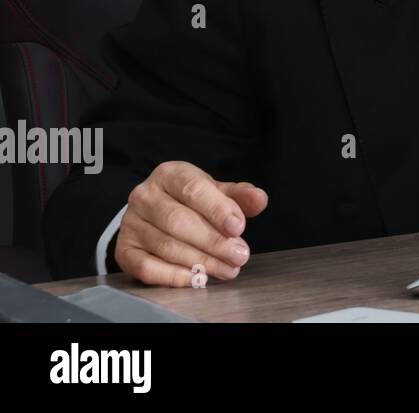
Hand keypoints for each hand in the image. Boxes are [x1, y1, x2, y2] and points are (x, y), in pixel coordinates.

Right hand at [114, 161, 268, 285]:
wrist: (156, 211)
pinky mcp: (124, 249)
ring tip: (227, 269)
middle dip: (213, 242)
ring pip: (166, 246)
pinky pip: (147, 267)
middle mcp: (145, 196)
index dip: (217, 210)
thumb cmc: (191, 201)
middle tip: (239, 256)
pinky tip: (197, 278)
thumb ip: (239, 196)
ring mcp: (131, 223)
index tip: (238, 228)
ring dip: (201, 262)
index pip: (193, 190)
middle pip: (179, 221)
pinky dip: (174, 276)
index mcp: (169, 174)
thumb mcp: (216, 192)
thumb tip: (259, 199)